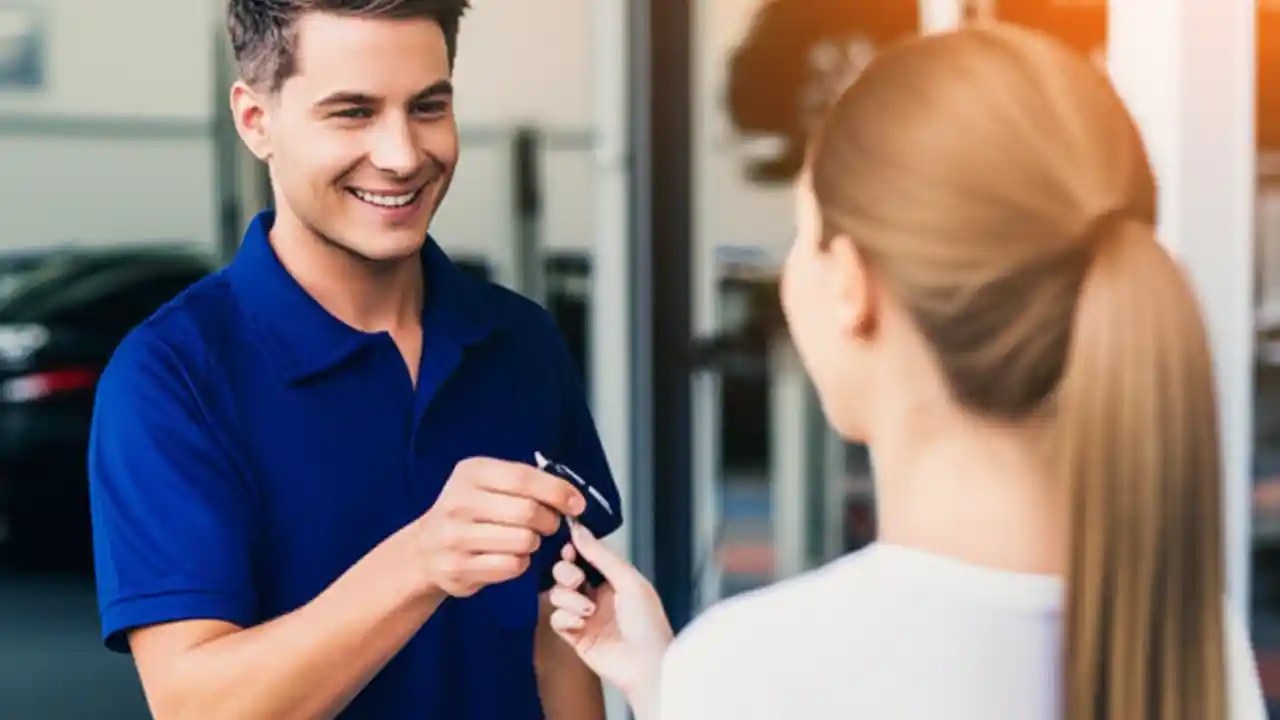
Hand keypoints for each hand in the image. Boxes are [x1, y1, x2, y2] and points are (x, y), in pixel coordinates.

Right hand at [413, 457, 585, 597]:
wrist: (424, 550)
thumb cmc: (469, 511)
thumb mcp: (487, 483)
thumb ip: (524, 483)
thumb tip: (572, 496)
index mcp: (470, 473)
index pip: (523, 477)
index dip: (557, 491)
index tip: (577, 503)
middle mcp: (459, 502)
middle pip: (527, 511)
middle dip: (549, 520)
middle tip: (550, 523)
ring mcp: (456, 538)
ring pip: (523, 541)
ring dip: (534, 542)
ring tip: (526, 538)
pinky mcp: (459, 569)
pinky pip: (512, 566)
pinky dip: (521, 562)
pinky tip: (511, 555)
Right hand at [547, 521, 673, 707]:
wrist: (647, 667)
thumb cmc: (649, 625)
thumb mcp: (629, 581)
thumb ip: (602, 555)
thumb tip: (579, 531)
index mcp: (613, 578)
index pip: (585, 555)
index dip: (574, 549)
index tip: (569, 546)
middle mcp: (596, 594)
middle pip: (564, 571)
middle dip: (565, 571)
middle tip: (576, 579)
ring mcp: (584, 615)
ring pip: (557, 594)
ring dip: (568, 598)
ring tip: (588, 610)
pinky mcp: (574, 636)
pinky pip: (556, 618)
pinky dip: (565, 618)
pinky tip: (581, 624)